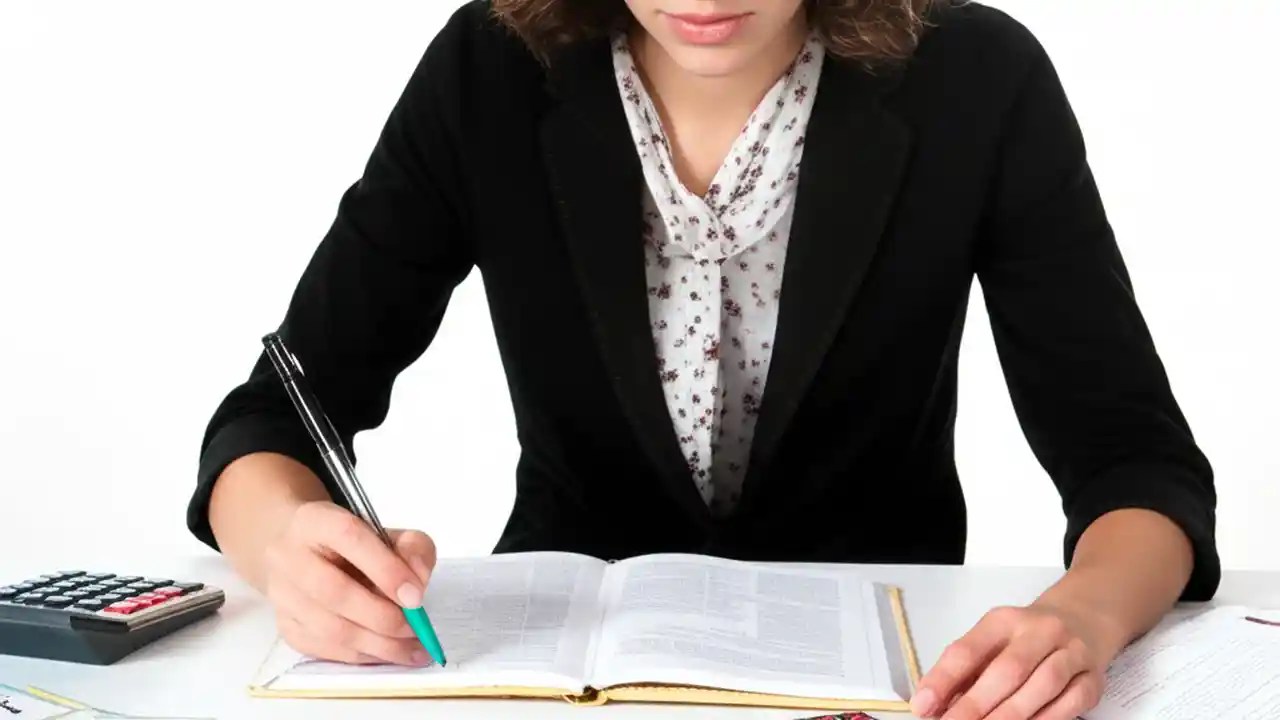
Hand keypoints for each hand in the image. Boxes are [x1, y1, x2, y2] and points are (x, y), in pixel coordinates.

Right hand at [263, 500, 436, 665]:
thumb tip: (418, 584)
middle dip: (382, 617)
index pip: (349, 538)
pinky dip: (359, 655)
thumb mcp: (386, 532)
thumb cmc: (348, 543)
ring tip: (409, 649)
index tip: (415, 597)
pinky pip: (323, 648)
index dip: (386, 570)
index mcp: (316, 520)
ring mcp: (282, 593)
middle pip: (334, 592)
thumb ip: (412, 548)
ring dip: (376, 644)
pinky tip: (384, 653)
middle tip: (415, 629)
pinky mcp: (284, 623)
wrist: (297, 550)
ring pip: (328, 628)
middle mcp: (289, 556)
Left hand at [910, 603, 1122, 719]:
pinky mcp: (1094, 677)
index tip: (922, 707)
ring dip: (1010, 716)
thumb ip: (963, 671)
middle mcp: (1039, 631)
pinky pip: (1072, 702)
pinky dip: (1047, 719)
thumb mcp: (992, 640)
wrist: (1083, 618)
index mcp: (1003, 620)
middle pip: (1007, 670)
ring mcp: (1072, 652)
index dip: (942, 680)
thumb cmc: (1026, 637)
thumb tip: (930, 705)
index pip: (967, 650)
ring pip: (1042, 686)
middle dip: (976, 705)